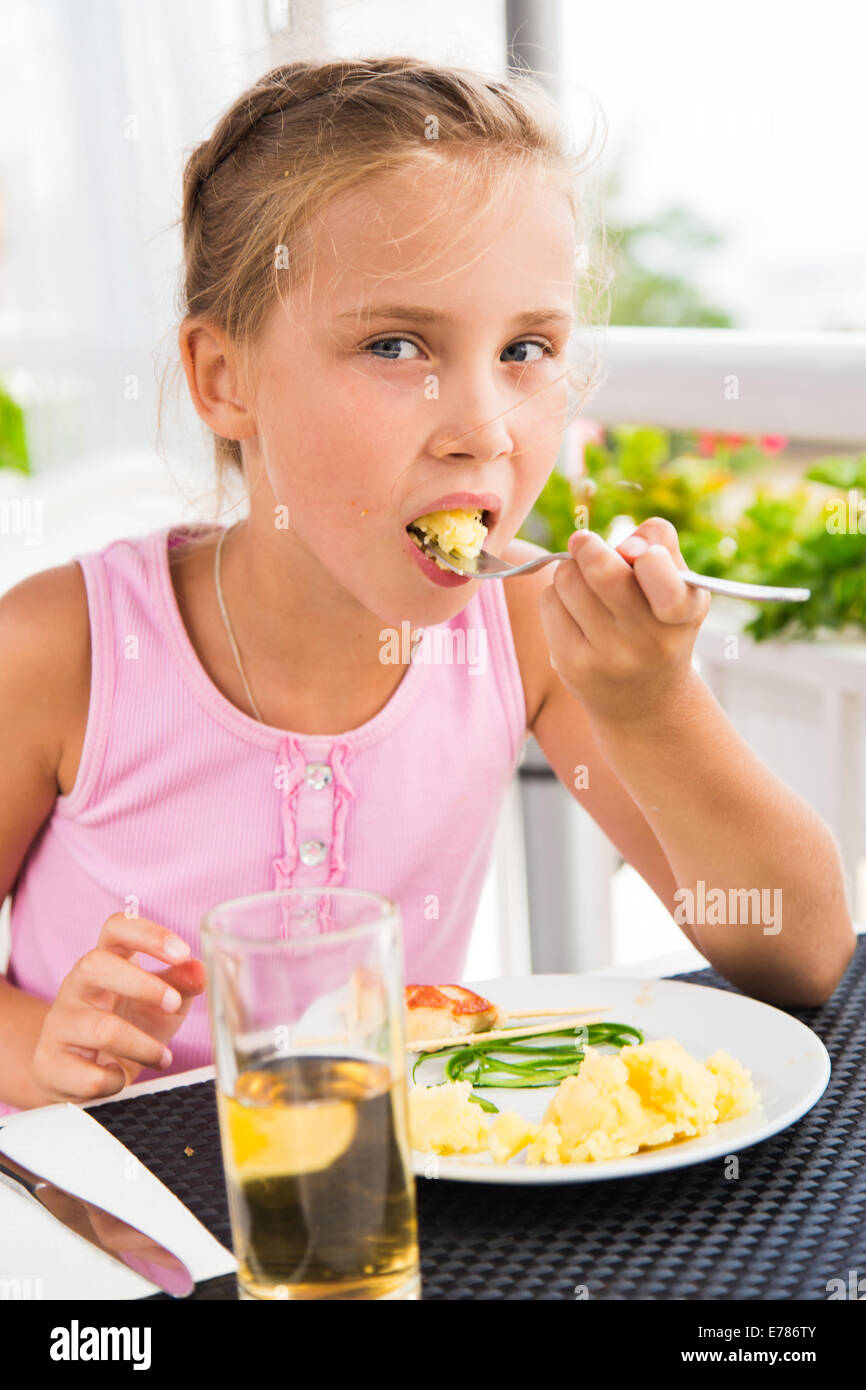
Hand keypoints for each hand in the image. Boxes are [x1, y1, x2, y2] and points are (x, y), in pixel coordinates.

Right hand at [30, 913, 206, 1105]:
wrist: (76, 1076)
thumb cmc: (127, 1028)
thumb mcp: (160, 1004)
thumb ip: (181, 984)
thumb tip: (199, 971)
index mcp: (106, 962)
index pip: (117, 929)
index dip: (149, 934)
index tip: (182, 952)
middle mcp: (77, 986)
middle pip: (96, 965)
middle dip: (142, 984)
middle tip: (173, 1003)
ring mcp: (59, 1024)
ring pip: (100, 1028)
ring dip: (142, 1046)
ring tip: (163, 1057)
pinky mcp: (50, 1064)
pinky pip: (89, 1075)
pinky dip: (115, 1081)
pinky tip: (121, 1077)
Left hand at [537, 517, 710, 726]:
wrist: (644, 701)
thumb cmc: (660, 623)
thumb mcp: (680, 584)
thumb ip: (661, 543)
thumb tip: (623, 543)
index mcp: (683, 612)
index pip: (658, 569)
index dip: (643, 552)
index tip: (636, 554)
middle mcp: (648, 639)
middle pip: (600, 570)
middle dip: (588, 547)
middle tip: (584, 543)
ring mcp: (608, 655)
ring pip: (568, 579)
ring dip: (571, 570)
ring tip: (586, 584)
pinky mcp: (573, 664)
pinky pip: (549, 602)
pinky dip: (557, 595)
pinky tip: (573, 609)